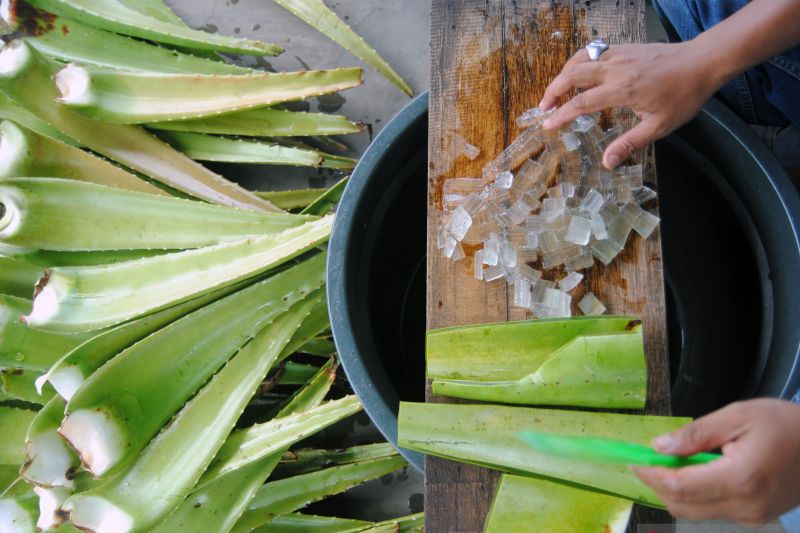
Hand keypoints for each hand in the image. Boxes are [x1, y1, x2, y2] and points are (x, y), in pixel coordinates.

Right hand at [538, 42, 720, 168]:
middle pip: (572, 75)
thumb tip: (607, 162)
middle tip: (544, 107)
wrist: (701, 62)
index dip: (561, 114)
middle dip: (553, 90)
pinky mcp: (624, 48)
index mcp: (622, 90)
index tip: (548, 124)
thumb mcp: (659, 126)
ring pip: (580, 59)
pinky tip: (579, 73)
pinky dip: (579, 62)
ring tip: (556, 90)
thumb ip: (630, 143)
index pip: (582, 102)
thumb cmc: (683, 95)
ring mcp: (619, 55)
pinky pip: (593, 52)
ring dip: (564, 74)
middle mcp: (616, 69)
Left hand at [633, 399, 799, 523]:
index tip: (634, 461)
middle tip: (645, 463)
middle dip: (657, 485)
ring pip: (695, 512)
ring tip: (670, 464)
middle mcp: (745, 505)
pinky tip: (694, 472)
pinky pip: (712, 511)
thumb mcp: (738, 416)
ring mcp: (752, 516)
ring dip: (675, 491)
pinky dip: (694, 495)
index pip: (680, 487)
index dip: (651, 476)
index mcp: (740, 478)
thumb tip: (660, 447)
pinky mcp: (755, 517)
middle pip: (682, 506)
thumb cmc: (786, 426)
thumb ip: (696, 434)